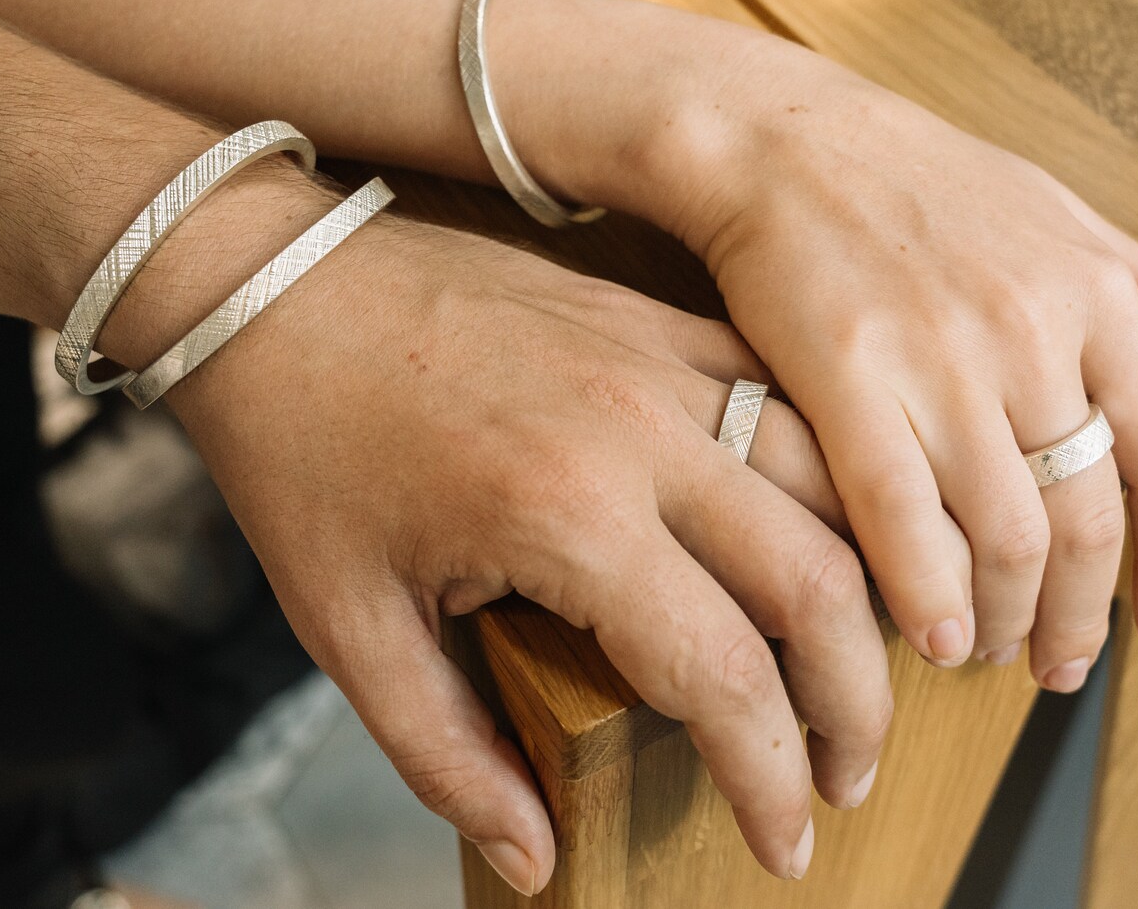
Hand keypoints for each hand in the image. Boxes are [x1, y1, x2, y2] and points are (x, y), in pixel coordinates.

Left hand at [164, 218, 889, 892]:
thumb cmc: (300, 451)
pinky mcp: (654, 317)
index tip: (783, 843)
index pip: (725, 677)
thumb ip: (447, 759)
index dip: (770, 781)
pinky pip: (785, 392)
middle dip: (851, 704)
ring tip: (853, 665)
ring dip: (868, 584)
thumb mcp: (347, 629)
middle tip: (841, 775)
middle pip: (820, 583)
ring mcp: (657, 360)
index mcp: (564, 517)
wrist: (269, 285)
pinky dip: (830, 471)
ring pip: (832, 479)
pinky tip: (826, 529)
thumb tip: (534, 857)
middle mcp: (640, 432)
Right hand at [631, 35, 1137, 689]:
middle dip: (1082, 616)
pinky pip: (900, 513)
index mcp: (1095, 296)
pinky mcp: (846, 375)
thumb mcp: (1064, 215)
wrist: (787, 141)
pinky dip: (923, 591)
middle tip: (1061, 663)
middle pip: (1088, 520)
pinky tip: (931, 635)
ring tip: (989, 650)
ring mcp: (939, 357)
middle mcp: (1032, 332)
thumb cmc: (922, 181)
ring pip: (1002, 533)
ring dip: (1006, 618)